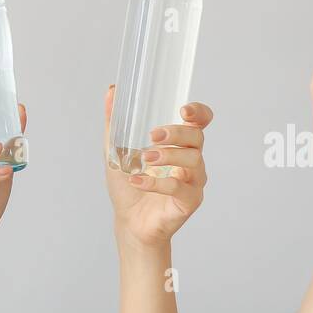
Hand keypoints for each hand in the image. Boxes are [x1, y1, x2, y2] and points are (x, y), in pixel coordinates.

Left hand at [104, 85, 212, 249]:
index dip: (199, 113)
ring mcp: (193, 181)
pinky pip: (180, 188)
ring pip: (193, 161)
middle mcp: (191, 160)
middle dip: (176, 133)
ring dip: (168, 156)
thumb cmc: (128, 185)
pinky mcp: (189, 202)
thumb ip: (115, 122)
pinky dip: (156, 183)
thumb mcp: (116, 150)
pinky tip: (137, 181)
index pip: (200, 122)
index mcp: (179, 144)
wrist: (129, 222)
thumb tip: (112, 90)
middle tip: (153, 135)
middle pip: (197, 138)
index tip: (183, 110)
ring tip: (145, 159)